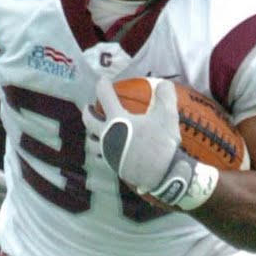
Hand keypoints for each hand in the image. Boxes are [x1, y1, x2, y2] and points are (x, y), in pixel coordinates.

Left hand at [87, 76, 196, 206]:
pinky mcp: (113, 166)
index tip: (104, 81)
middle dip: (87, 111)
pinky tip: (111, 148)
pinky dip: (103, 149)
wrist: (163, 175)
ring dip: (92, 133)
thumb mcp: (168, 115)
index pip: (104, 95)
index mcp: (117, 119)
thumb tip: (163, 84)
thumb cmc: (162, 143)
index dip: (103, 84)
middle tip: (89, 107)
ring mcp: (108, 152)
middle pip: (88, 120)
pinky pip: (103, 156)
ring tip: (98, 130)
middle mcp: (107, 135)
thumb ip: (165, 95)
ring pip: (92, 141)